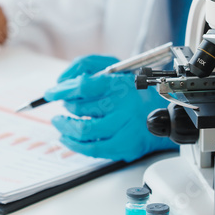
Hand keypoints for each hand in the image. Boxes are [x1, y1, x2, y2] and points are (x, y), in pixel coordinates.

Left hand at [44, 54, 176, 161]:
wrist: (163, 113)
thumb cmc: (134, 90)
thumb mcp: (114, 68)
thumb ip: (87, 65)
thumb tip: (63, 80)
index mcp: (120, 84)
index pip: (84, 86)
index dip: (62, 90)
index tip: (51, 93)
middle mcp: (123, 106)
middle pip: (81, 108)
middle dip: (66, 107)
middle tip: (63, 105)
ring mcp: (124, 128)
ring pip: (84, 130)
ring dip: (65, 127)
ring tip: (59, 122)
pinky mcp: (125, 146)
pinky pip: (93, 149)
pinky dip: (75, 144)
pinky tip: (67, 137)